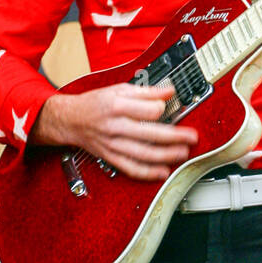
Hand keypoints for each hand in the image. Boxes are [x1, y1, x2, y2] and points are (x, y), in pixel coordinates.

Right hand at [31, 82, 198, 181]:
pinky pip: (131, 168)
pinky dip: (148, 173)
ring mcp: (113, 144)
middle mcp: (115, 127)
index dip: (161, 109)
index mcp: (117, 106)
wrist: (70, 120)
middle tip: (191, 138)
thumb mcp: (119, 89)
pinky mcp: (111, 157)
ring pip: (143, 154)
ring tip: (183, 154)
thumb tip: (169, 91)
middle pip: (149, 134)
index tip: (168, 107)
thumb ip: (146, 91)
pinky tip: (163, 172)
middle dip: (174, 137)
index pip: (147, 111)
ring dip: (166, 156)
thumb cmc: (95, 103)